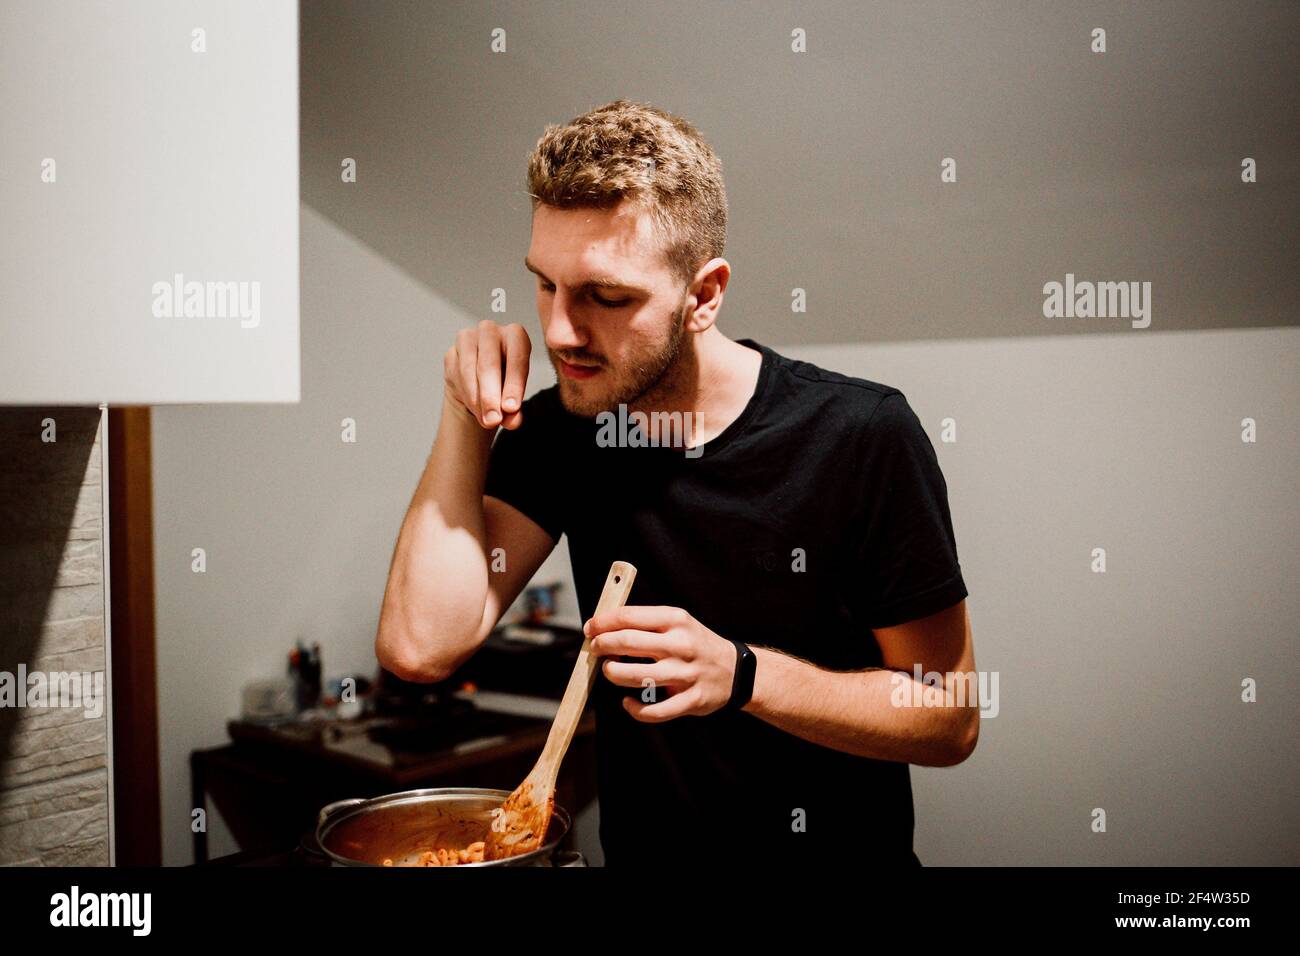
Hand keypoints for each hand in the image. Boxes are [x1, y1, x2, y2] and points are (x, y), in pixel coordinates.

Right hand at [443, 320, 531, 429]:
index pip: (516, 359)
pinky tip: (474, 407)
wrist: (480, 384)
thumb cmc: (505, 384)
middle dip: (491, 396)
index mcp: (515, 334)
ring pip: (469, 370)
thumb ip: (515, 410)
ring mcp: (468, 338)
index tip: (511, 409)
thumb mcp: (515, 396)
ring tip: (485, 420)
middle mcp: (491, 331)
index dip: (514, 385)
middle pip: (489, 364)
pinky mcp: (452, 351)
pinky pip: (455, 374)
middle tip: (494, 420)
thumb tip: (512, 421)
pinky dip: (465, 394)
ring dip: (476, 399)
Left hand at [585, 606, 737, 721]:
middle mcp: (680, 645)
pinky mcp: (691, 700)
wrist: (736, 671)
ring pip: (634, 676)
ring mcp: (685, 674)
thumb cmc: (697, 644)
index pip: (628, 617)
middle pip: (626, 643)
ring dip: (613, 674)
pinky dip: (634, 709)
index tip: (590, 629)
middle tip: (596, 649)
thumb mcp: (679, 622)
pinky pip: (654, 711)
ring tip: (611, 671)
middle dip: (602, 646)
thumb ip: (645, 623)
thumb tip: (603, 627)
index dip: (602, 623)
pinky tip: (628, 702)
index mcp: (676, 620)